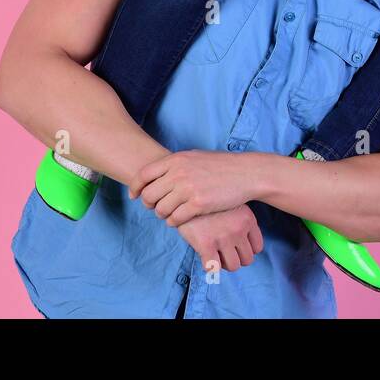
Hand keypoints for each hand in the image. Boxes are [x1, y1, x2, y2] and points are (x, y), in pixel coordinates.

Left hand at [130, 150, 253, 226]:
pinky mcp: (198, 204)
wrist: (245, 173)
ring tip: (170, 214)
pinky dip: (174, 222)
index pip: (143, 175)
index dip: (135, 187)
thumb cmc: (221, 166)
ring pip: (160, 210)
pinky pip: (175, 219)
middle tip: (156, 208)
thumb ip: (174, 165)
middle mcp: (179, 173)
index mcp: (176, 159)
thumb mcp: (194, 157)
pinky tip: (180, 220)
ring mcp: (188, 189)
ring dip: (162, 215)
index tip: (134, 196)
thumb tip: (154, 175)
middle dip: (149, 204)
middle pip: (149, 195)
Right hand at [176, 203, 264, 272]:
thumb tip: (243, 243)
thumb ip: (239, 220)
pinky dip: (209, 266)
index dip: (246, 250)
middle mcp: (239, 228)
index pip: (257, 248)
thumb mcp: (231, 204)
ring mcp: (224, 237)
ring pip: (233, 266)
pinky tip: (204, 255)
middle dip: (235, 258)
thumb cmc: (208, 201)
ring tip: (214, 254)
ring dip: (223, 264)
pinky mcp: (206, 244)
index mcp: (248, 219)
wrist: (186, 193)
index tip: (235, 246)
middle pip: (247, 260)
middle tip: (224, 252)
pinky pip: (213, 268)